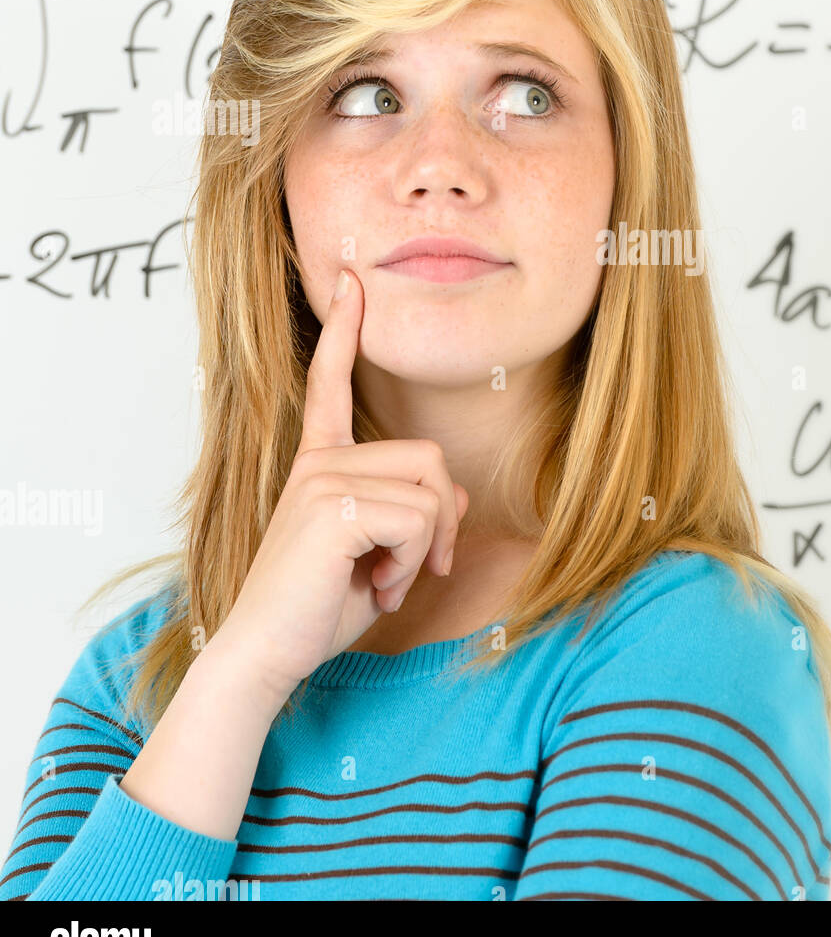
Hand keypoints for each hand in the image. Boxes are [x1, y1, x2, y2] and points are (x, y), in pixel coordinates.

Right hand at [215, 267, 467, 700]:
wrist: (267, 657)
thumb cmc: (319, 610)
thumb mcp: (381, 555)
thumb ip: (415, 515)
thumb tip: (456, 494)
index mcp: (319, 463)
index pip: (330, 385)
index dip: (344, 330)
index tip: (352, 279)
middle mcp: (318, 461)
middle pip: (431, 458)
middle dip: (442, 522)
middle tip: (412, 570)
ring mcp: (321, 478)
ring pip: (433, 490)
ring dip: (427, 550)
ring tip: (384, 581)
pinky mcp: (331, 504)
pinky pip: (420, 519)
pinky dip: (415, 564)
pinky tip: (376, 588)